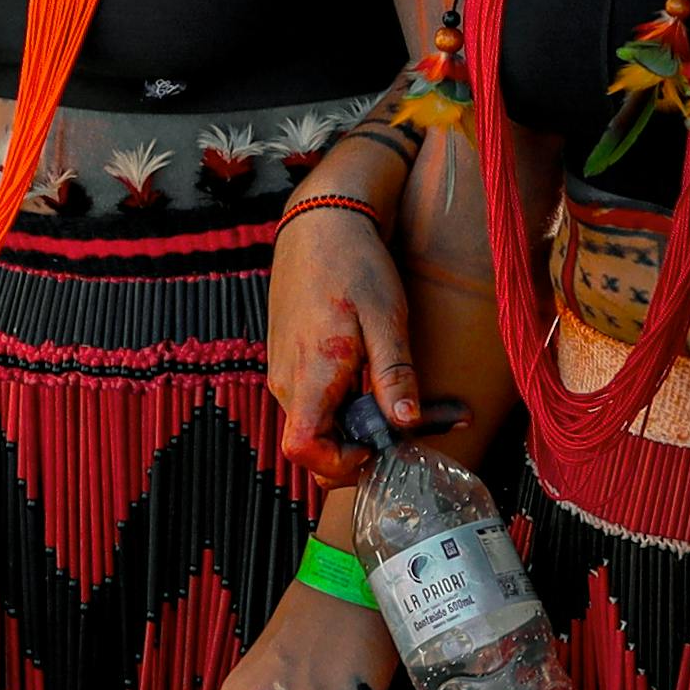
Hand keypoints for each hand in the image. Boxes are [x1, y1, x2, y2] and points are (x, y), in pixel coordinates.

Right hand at [267, 203, 421, 455]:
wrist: (319, 225)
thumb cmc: (353, 266)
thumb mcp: (386, 318)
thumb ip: (394, 374)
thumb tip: (405, 423)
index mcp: (311, 374)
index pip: (303, 450)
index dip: (339, 464)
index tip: (376, 447)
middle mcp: (287, 380)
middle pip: (312, 444)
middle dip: (356, 448)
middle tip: (402, 427)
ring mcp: (283, 370)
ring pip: (314, 423)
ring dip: (351, 426)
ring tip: (394, 400)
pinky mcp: (287, 360)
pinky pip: (311, 400)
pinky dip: (341, 404)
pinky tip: (371, 379)